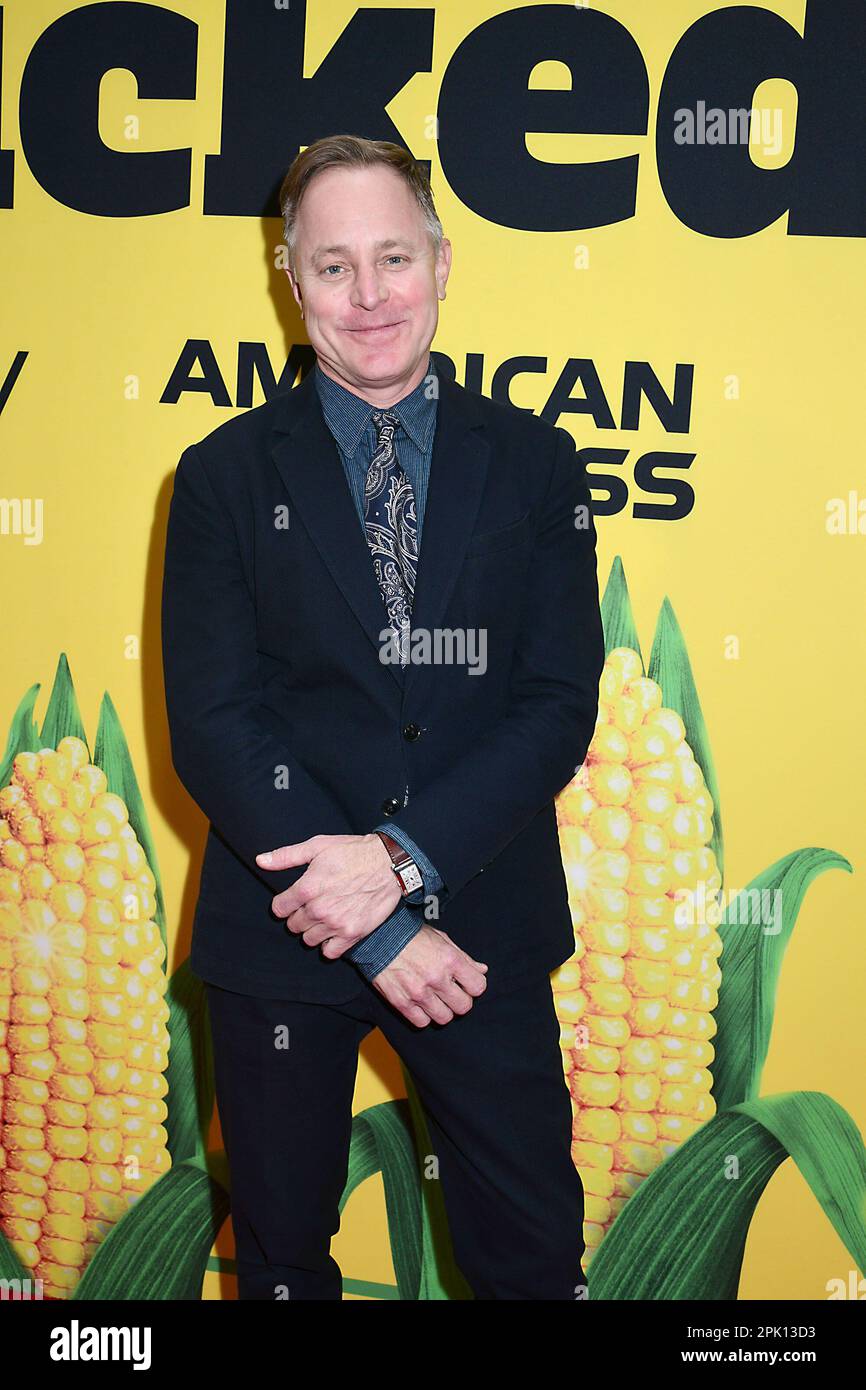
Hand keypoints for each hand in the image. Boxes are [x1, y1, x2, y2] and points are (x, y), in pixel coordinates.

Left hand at [255, 833, 401, 956]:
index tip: (294, 898)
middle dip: (299, 916)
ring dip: (313, 930)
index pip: (279, 909)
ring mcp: (336, 924)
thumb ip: (286, 856)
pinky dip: (329, 944)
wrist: (388, 864)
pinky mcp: (352, 934)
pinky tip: (334, 930)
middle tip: (313, 905)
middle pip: (293, 926)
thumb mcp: (318, 846)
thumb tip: (260, 861)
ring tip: (324, 916)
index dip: (284, 903)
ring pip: (308, 939)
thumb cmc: (353, 852)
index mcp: (307, 888)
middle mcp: (319, 909)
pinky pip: (329, 952)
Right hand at [371, 925, 487, 1027]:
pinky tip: (420, 1004)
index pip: (478, 987)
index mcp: (450, 959)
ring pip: (444, 1018)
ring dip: (443, 1010)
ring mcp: (418, 992)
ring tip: (436, 999)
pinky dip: (423, 1016)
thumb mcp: (441, 938)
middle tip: (451, 992)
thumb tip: (482, 970)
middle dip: (460, 1000)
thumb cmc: (411, 935)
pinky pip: (422, 1022)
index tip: (466, 983)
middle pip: (464, 1006)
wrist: (377, 937)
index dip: (474, 986)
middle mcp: (436, 978)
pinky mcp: (401, 1003)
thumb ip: (464, 957)